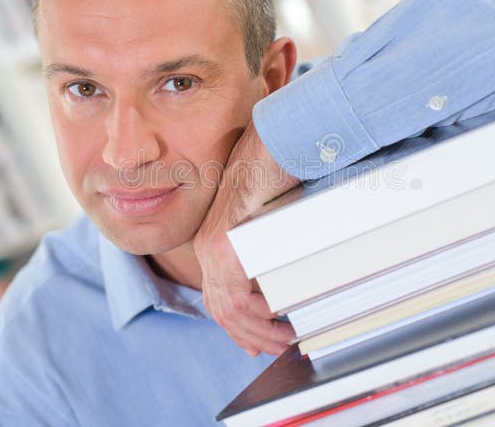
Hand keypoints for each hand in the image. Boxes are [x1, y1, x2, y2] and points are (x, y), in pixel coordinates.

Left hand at [193, 120, 299, 355]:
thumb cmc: (277, 178)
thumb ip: (266, 251)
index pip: (219, 298)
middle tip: (279, 348)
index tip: (258, 343)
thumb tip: (279, 278)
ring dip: (259, 330)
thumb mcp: (269, 222)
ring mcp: (214, 248)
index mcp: (215, 244)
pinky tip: (280, 318)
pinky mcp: (226, 246)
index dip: (238, 327)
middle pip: (221, 310)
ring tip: (286, 340)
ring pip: (229, 309)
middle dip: (250, 336)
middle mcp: (208, 249)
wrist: (274, 146)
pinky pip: (237, 295)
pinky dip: (258, 314)